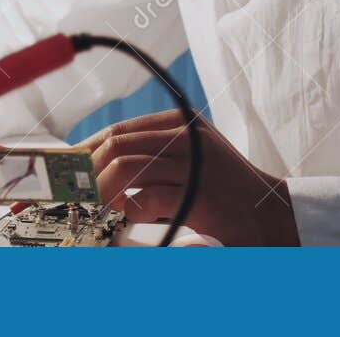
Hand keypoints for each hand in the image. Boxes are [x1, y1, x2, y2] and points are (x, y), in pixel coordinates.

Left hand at [76, 109, 299, 245]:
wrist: (271, 216)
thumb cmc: (224, 195)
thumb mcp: (188, 163)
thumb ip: (150, 161)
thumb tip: (97, 171)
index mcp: (182, 122)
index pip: (121, 129)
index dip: (88, 147)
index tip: (68, 167)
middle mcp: (187, 134)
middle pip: (118, 143)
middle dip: (88, 169)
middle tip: (74, 192)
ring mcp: (195, 160)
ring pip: (127, 166)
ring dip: (103, 191)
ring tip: (97, 208)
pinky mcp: (200, 192)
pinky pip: (148, 196)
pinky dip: (131, 209)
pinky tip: (130, 218)